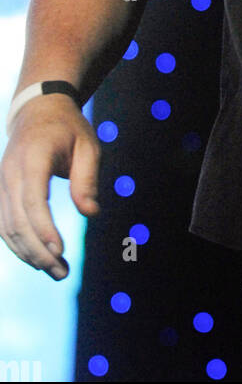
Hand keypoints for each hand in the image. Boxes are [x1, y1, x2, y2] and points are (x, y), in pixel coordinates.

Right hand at [0, 94, 99, 279]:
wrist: (38, 111)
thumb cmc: (68, 129)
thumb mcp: (88, 146)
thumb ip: (87, 179)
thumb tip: (91, 213)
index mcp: (33, 156)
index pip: (33, 199)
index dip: (43, 228)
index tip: (60, 250)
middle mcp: (11, 171)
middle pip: (17, 219)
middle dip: (38, 250)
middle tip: (62, 272)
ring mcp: (1, 182)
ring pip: (7, 226)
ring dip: (28, 253)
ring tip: (56, 271)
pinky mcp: (1, 192)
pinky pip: (3, 223)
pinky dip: (17, 244)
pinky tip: (37, 259)